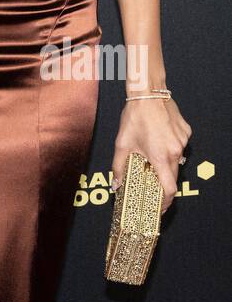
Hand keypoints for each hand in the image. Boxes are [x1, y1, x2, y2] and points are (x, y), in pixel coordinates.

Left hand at [112, 95, 191, 213]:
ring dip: (166, 161)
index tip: (159, 207)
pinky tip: (159, 137)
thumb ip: (118, 167)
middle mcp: (175, 151)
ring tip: (152, 152)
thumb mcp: (122, 144)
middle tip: (152, 183)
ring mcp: (182, 141)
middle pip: (173, 176)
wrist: (148, 94)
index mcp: (160, 157)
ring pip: (177, 159)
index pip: (169, 189)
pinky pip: (179, 145)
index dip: (165, 202)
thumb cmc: (134, 117)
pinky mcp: (186, 132)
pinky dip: (170, 146)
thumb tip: (116, 185)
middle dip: (163, 182)